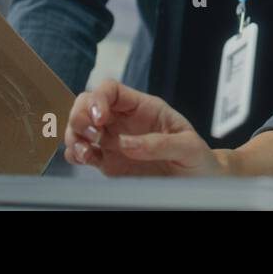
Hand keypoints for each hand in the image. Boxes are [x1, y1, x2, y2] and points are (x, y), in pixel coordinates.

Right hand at [64, 79, 226, 177]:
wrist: (199, 183)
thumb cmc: (197, 158)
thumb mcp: (189, 147)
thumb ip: (160, 144)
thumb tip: (126, 144)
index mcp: (144, 108)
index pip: (112, 90)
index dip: (100, 98)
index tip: (100, 117)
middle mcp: (124, 122)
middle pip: (88, 103)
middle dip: (80, 114)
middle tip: (90, 133)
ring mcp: (113, 141)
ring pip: (80, 127)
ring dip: (74, 135)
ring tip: (85, 150)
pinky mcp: (108, 162)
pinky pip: (81, 152)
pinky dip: (74, 154)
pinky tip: (83, 158)